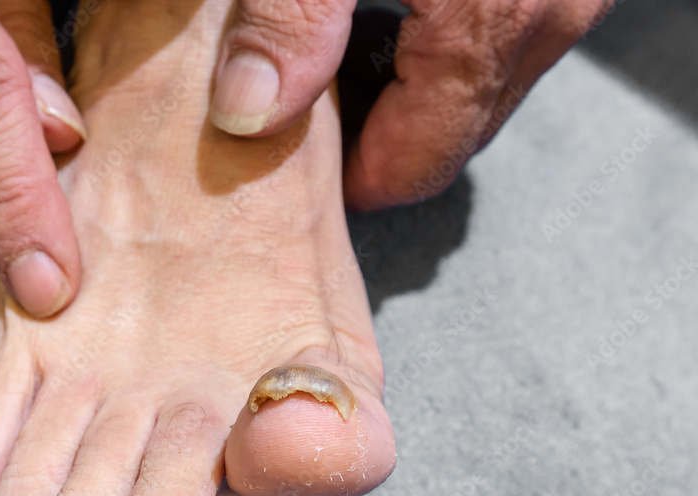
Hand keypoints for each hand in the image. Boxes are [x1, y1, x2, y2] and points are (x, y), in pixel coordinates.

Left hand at [207, 0, 611, 207]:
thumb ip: (289, 15)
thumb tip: (248, 113)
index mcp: (491, 18)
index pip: (419, 162)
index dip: (352, 181)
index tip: (304, 176)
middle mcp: (544, 12)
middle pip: (450, 132)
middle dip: (377, 133)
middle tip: (305, 109)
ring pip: (475, 85)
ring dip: (407, 87)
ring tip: (335, 56)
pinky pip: (493, 35)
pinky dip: (436, 40)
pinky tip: (385, 7)